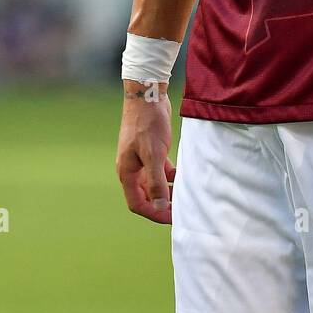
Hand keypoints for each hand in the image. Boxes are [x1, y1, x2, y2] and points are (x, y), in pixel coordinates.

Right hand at [116, 82, 175, 222]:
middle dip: (162, 205)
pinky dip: (170, 176)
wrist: (147, 95)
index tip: (172, 218)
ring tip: (185, 195)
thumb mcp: (153, 154)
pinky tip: (183, 176)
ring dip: (168, 191)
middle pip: (145, 196)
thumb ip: (156, 181)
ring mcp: (141, 159)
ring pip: (154, 183)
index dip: (154, 213)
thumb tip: (160, 206)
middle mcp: (132, 168)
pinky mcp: (151, 150)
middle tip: (182, 210)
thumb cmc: (147, 123)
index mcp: (127, 173)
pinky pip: (160, 170)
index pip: (137, 203)